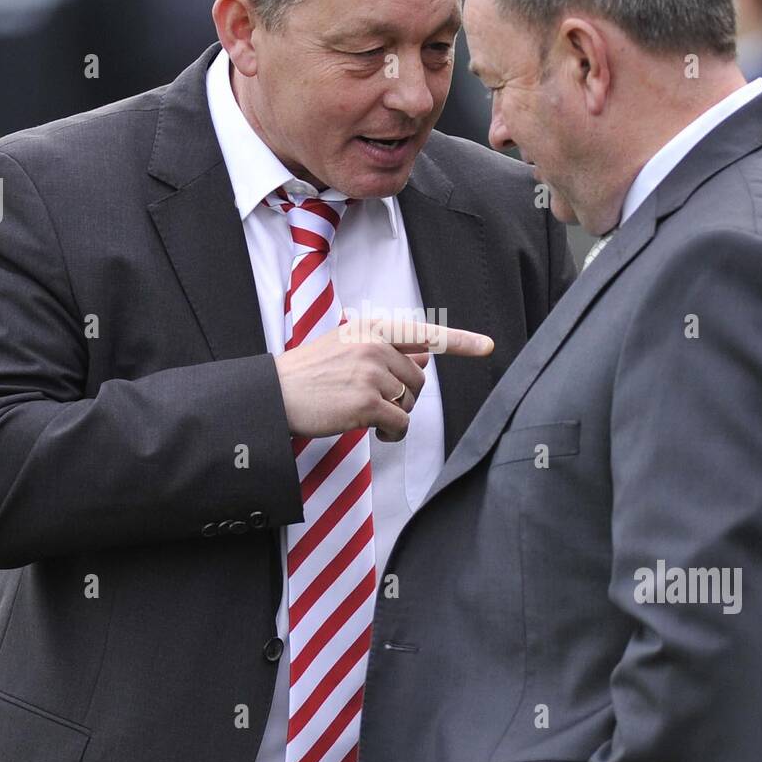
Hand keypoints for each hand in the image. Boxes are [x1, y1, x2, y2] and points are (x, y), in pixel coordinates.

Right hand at [274, 318, 493, 441]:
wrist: (275, 395)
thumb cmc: (308, 375)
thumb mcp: (344, 348)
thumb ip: (384, 350)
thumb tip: (424, 360)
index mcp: (370, 329)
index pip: (423, 333)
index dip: (460, 341)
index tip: (487, 346)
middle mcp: (374, 346)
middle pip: (418, 379)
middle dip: (405, 396)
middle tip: (377, 405)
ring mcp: (371, 373)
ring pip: (409, 402)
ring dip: (396, 416)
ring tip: (370, 417)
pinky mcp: (367, 402)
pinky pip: (400, 423)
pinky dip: (393, 433)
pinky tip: (377, 432)